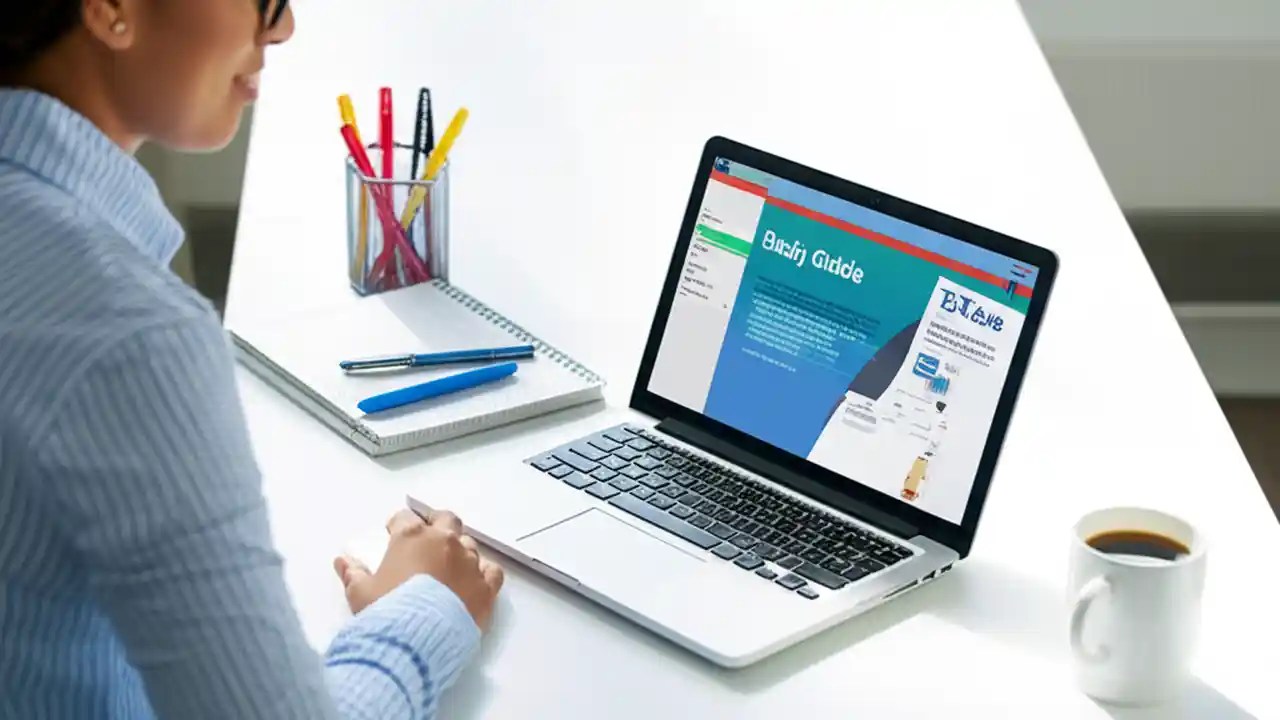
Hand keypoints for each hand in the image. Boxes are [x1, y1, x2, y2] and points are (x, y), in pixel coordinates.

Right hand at [334, 508, 504, 629]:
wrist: (418, 642)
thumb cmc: (386, 612)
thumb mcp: (360, 594)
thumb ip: (352, 573)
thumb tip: (342, 561)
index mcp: (412, 537)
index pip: (404, 518)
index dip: (397, 525)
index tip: (392, 534)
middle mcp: (445, 542)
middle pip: (446, 520)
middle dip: (436, 524)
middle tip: (426, 537)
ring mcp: (469, 562)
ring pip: (469, 544)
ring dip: (458, 550)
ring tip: (448, 566)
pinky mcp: (486, 587)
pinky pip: (491, 570)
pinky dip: (484, 572)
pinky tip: (475, 579)